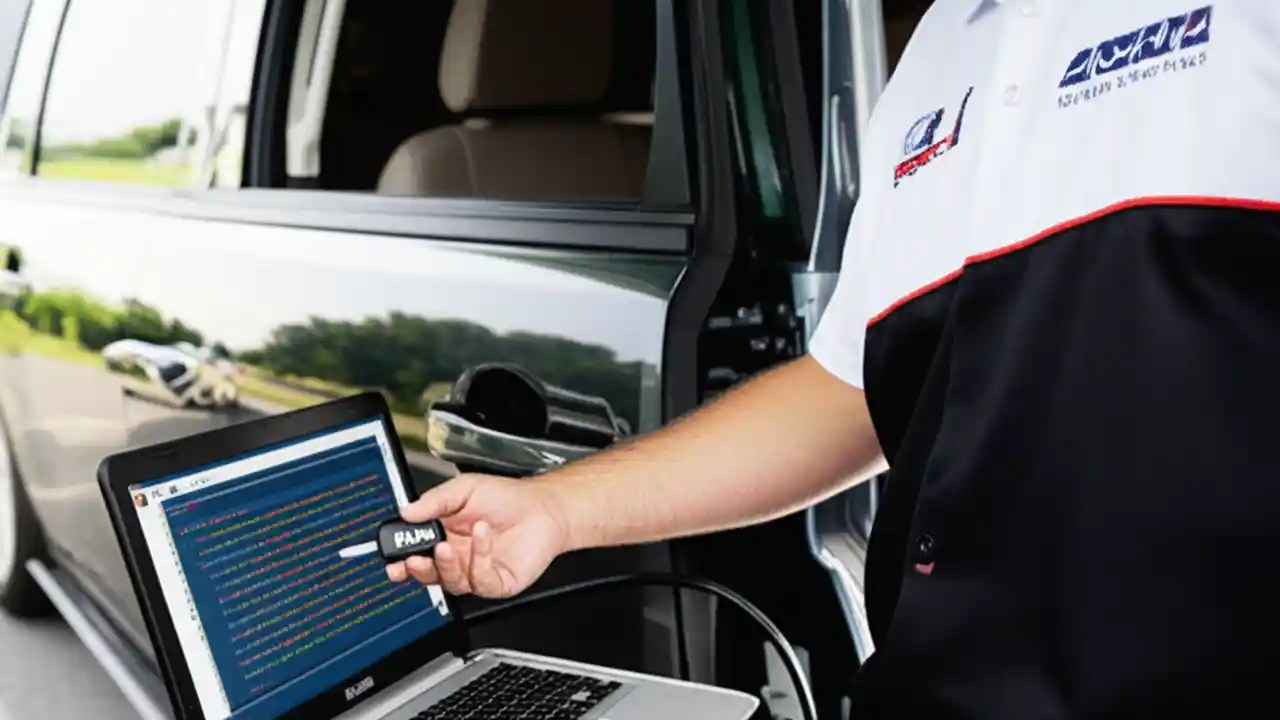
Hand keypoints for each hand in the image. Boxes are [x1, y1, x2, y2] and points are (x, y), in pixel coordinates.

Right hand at [386, 474, 570, 597]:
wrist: (543, 506)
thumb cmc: (506, 497)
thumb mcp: (465, 488)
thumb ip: (434, 500)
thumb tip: (406, 511)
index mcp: (444, 536)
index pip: (416, 555)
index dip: (401, 562)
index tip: (392, 561)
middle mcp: (458, 558)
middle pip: (429, 575)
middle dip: (418, 570)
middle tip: (413, 559)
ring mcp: (476, 572)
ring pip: (451, 582)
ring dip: (446, 565)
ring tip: (447, 545)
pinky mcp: (497, 582)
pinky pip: (480, 580)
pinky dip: (479, 558)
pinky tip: (483, 536)